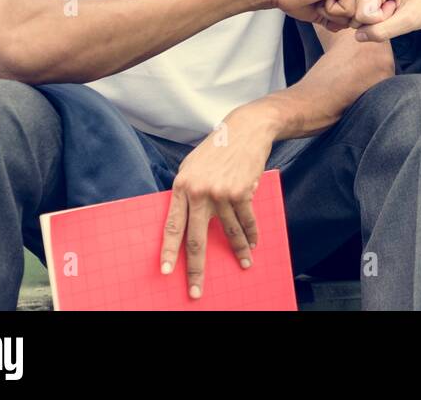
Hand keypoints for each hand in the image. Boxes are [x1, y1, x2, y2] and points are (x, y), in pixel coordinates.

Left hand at [159, 108, 274, 299]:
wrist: (246, 129)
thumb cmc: (217, 148)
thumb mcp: (192, 166)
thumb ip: (187, 192)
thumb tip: (185, 219)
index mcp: (181, 187)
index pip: (172, 226)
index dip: (169, 251)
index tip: (166, 272)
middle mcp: (199, 192)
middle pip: (196, 239)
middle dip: (196, 269)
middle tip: (196, 291)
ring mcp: (221, 193)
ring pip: (228, 233)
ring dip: (238, 252)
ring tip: (244, 264)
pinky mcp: (241, 192)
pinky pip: (246, 221)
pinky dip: (251, 234)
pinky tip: (253, 244)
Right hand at [272, 0, 362, 30]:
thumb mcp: (328, 11)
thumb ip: (345, 17)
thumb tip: (362, 25)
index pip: (361, 11)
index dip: (340, 15)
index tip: (322, 0)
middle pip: (360, 13)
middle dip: (338, 15)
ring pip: (354, 14)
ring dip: (333, 13)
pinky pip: (347, 11)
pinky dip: (329, 11)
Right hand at [350, 0, 420, 42]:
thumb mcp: (409, 20)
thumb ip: (383, 31)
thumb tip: (358, 36)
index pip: (362, 15)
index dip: (381, 19)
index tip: (398, 7)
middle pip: (357, 14)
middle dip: (377, 18)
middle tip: (396, 7)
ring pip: (357, 14)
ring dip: (375, 17)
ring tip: (393, 6)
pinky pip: (359, 11)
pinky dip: (373, 14)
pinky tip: (386, 5)